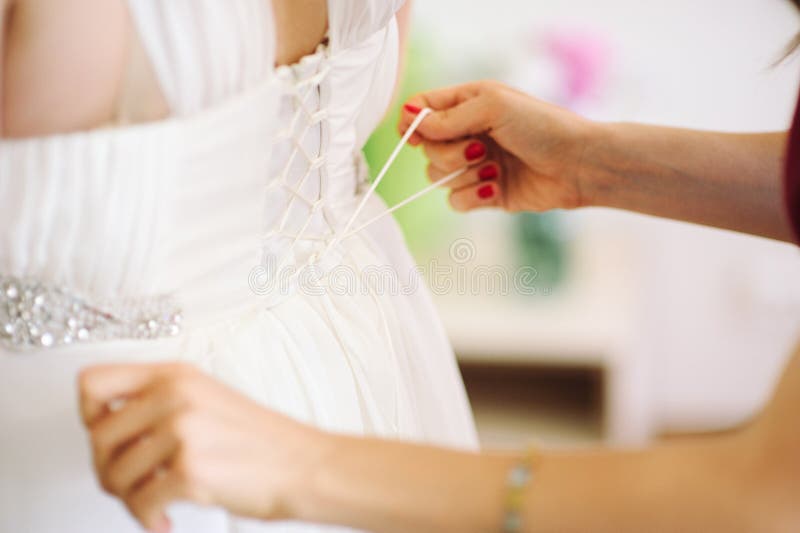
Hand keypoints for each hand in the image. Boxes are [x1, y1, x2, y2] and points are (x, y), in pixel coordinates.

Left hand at [78, 362, 329, 531]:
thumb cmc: (262, 441)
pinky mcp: (190, 470)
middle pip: (97, 437)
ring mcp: (183, 431)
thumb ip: (160, 402)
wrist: (306, 465)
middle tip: (129, 484)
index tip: (110, 436)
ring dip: (128, 499)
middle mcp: (174, 397)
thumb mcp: (208, 399)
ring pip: (114, 474)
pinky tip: (165, 520)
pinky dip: (148, 520)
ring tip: (152, 503)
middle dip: (107, 470)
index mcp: (176, 376)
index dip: (89, 415)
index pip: (93, 382)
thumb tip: (107, 430)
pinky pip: (139, 504)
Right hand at [399, 80, 598, 212]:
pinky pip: (455, 201)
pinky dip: (472, 197)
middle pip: (427, 149)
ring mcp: (475, 164)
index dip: (411, 123)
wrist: (577, 165)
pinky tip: (496, 188)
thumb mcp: (492, 108)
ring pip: (437, 177)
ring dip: (463, 175)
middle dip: (449, 153)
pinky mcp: (484, 193)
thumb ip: (448, 117)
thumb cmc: (542, 126)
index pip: (420, 109)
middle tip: (480, 149)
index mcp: (467, 103)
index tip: (414, 137)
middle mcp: (467, 133)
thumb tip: (411, 122)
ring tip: (495, 169)